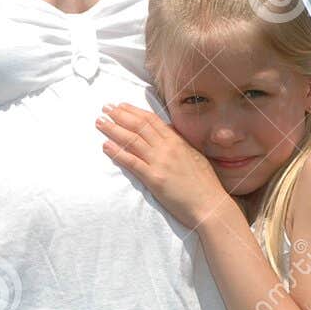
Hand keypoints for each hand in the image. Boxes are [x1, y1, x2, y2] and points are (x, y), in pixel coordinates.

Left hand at [95, 103, 232, 231]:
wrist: (210, 204)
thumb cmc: (204, 183)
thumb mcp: (195, 155)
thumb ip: (180, 141)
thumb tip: (168, 129)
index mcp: (177, 141)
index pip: (151, 120)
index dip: (133, 110)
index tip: (120, 105)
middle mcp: (167, 148)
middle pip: (139, 126)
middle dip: (119, 115)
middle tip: (104, 108)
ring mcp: (160, 162)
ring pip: (132, 140)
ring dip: (114, 130)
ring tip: (100, 122)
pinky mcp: (155, 179)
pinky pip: (132, 162)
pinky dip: (117, 153)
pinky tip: (105, 146)